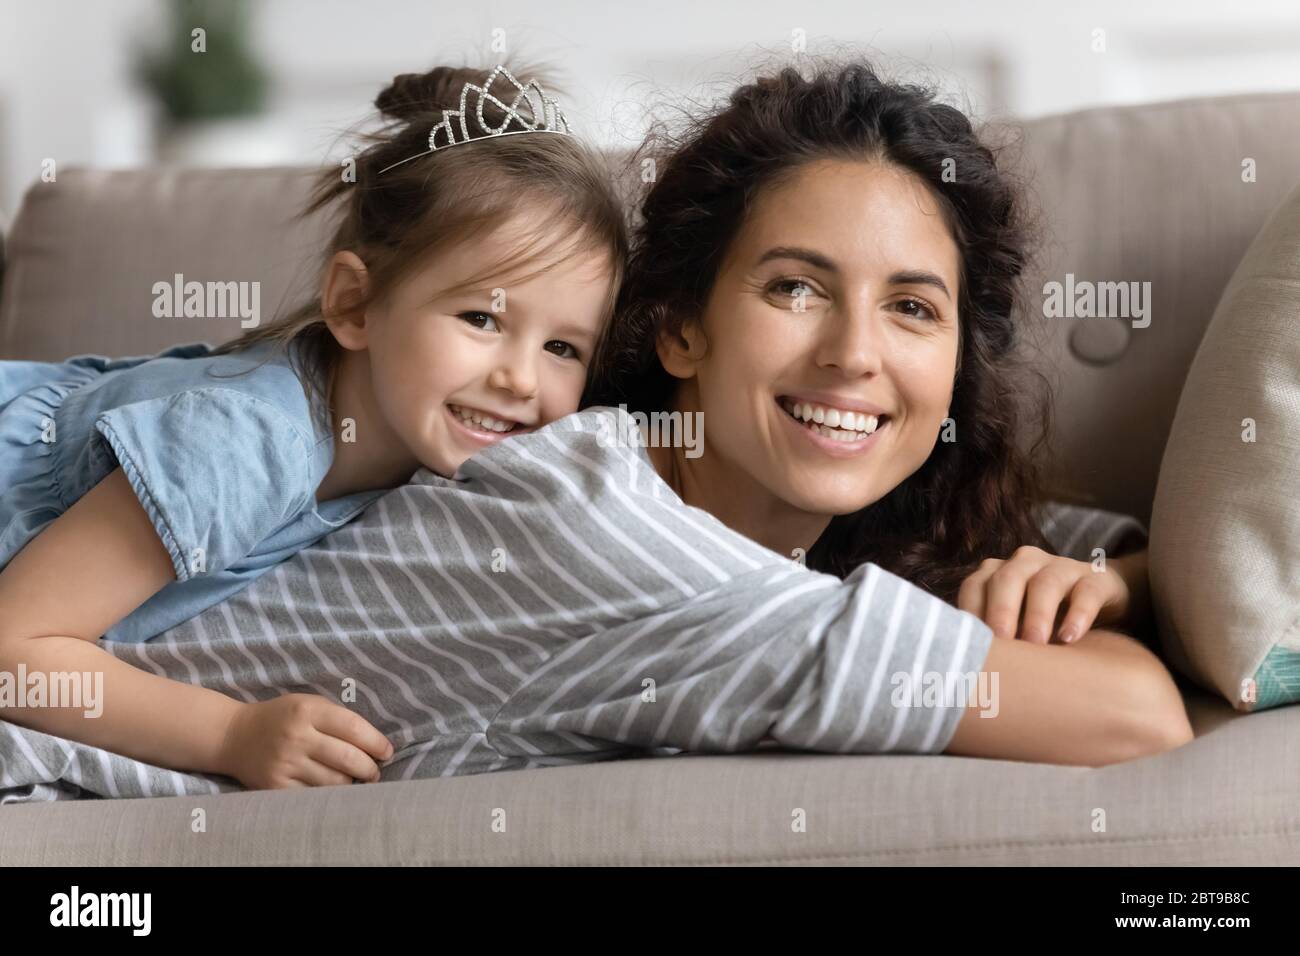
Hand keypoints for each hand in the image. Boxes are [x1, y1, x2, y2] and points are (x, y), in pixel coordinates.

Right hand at [217, 694, 394, 789]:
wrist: (233, 736)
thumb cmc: (281, 718)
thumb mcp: (308, 704)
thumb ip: (338, 718)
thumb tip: (374, 743)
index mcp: (307, 710)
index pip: (353, 728)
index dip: (376, 742)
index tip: (387, 752)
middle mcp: (296, 736)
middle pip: (348, 758)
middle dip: (369, 768)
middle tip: (375, 771)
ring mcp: (285, 763)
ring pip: (334, 782)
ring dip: (351, 782)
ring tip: (354, 779)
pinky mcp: (275, 786)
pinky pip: (314, 796)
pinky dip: (329, 794)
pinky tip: (333, 789)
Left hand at [956, 546, 1130, 643]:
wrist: (1101, 598)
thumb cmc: (1044, 620)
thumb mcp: (1016, 626)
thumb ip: (994, 639)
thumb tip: (968, 672)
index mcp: (998, 573)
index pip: (974, 586)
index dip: (970, 614)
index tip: (971, 646)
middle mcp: (1025, 563)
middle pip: (1006, 579)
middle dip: (1001, 611)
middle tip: (1002, 644)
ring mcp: (1062, 567)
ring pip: (1045, 583)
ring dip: (1037, 614)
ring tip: (1035, 644)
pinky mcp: (1096, 579)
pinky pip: (1086, 592)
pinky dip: (1078, 614)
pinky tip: (1070, 638)